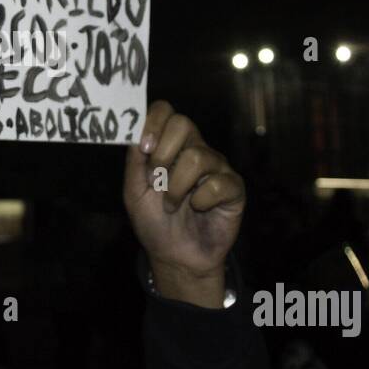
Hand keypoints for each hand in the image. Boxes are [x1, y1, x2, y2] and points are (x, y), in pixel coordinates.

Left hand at [123, 100, 244, 306]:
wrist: (175, 257)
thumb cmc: (154, 223)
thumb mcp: (134, 192)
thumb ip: (134, 161)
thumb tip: (135, 132)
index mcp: (169, 145)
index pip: (165, 111)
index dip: (153, 122)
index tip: (144, 148)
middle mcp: (194, 149)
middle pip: (183, 123)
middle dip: (162, 155)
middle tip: (156, 181)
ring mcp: (216, 167)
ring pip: (197, 156)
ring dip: (176, 187)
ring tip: (172, 205)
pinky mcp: (234, 188)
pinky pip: (218, 183)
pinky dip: (201, 201)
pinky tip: (198, 209)